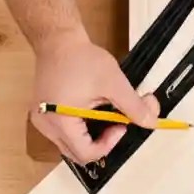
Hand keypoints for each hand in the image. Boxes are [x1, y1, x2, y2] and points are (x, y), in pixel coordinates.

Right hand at [30, 32, 159, 164]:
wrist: (58, 39)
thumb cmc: (82, 59)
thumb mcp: (113, 82)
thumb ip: (134, 106)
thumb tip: (152, 122)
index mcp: (60, 122)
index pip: (86, 153)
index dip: (109, 144)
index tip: (122, 125)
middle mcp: (46, 126)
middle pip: (77, 153)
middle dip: (101, 143)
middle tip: (116, 123)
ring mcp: (41, 120)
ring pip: (69, 144)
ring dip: (90, 137)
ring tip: (104, 114)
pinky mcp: (42, 112)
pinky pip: (63, 132)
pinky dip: (80, 129)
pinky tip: (91, 110)